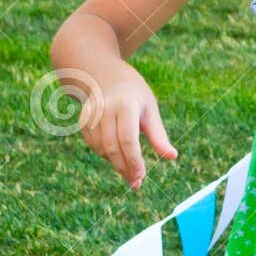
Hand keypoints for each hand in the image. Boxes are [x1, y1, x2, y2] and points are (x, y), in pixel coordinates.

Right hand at [76, 63, 178, 190]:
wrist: (103, 73)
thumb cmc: (133, 93)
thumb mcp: (150, 109)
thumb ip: (159, 135)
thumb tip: (172, 157)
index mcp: (126, 105)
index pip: (128, 139)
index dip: (134, 160)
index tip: (141, 176)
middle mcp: (105, 109)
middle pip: (113, 147)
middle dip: (125, 167)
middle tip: (137, 182)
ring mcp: (91, 115)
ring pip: (102, 149)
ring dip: (116, 163)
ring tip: (130, 171)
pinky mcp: (83, 120)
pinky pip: (93, 145)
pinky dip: (106, 155)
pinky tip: (117, 157)